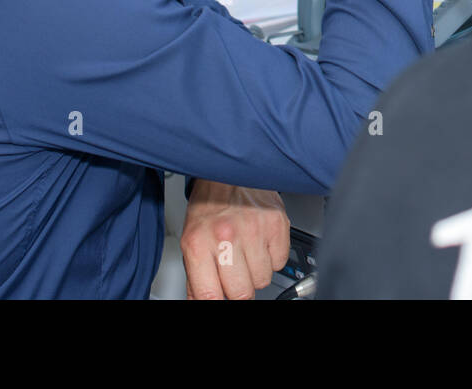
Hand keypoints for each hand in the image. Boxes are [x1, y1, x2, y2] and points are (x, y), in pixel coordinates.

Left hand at [180, 179, 290, 299]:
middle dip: (239, 288)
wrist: (231, 169)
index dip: (218, 301)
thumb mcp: (191, 240)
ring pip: (263, 279)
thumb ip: (196, 278)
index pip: (210, 296)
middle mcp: (226, 236)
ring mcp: (254, 230)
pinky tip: (260, 242)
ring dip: (256, 272)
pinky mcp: (277, 223)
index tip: (222, 297)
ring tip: (247, 251)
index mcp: (198, 243)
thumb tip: (202, 302)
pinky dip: (272, 257)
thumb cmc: (209, 204)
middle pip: (242, 293)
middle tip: (234, 274)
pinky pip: (280, 261)